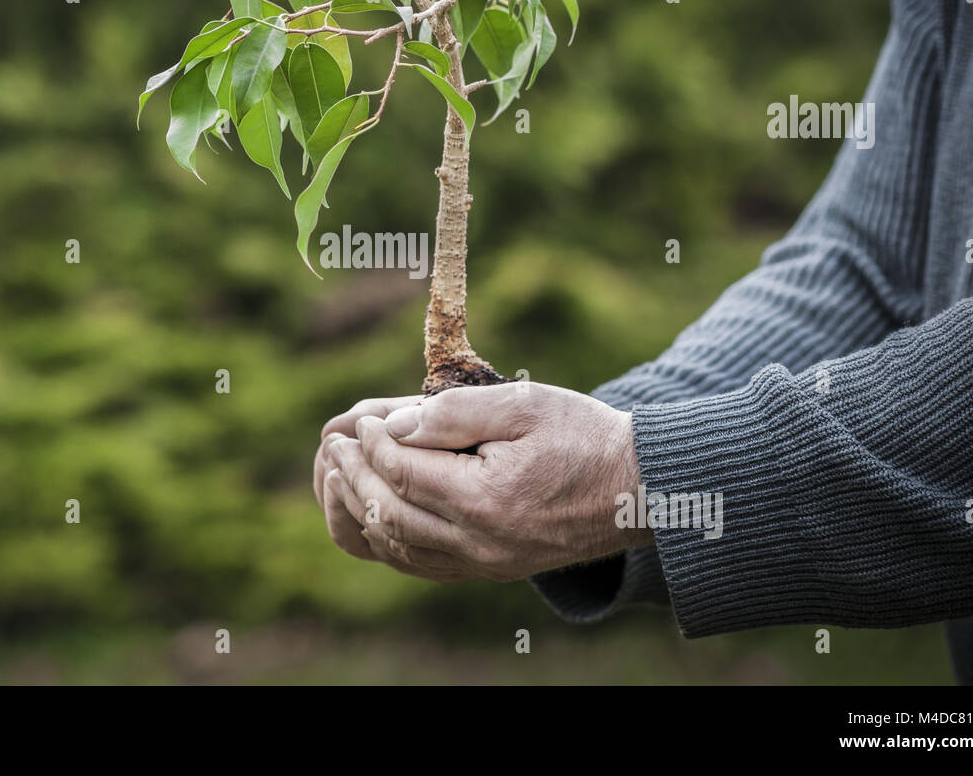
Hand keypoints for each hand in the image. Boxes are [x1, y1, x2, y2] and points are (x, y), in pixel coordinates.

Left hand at [318, 382, 647, 582]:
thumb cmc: (583, 435)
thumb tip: (394, 426)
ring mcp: (484, 564)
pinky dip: (386, 539)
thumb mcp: (522, 403)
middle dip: (353, 476)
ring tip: (339, 476)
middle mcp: (479, 543)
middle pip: (389, 513)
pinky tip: (374, 511)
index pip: (401, 474)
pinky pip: (420, 564)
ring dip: (361, 509)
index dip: (371, 445)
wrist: (638, 487)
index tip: (361, 421)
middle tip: (334, 445)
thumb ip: (452, 412)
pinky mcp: (490, 570)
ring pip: (397, 546)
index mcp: (486, 499)